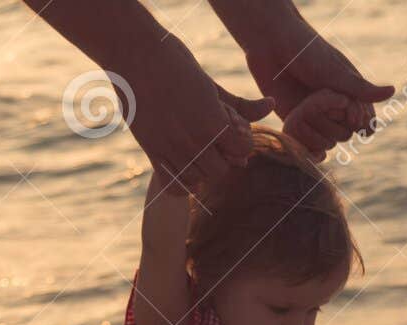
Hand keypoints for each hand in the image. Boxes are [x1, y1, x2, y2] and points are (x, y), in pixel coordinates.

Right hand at [124, 40, 273, 191]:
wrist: (135, 55)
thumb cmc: (177, 63)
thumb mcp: (213, 85)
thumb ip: (242, 105)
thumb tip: (271, 105)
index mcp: (214, 122)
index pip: (243, 150)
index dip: (241, 140)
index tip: (231, 127)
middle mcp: (195, 141)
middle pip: (221, 170)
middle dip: (221, 157)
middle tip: (211, 139)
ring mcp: (172, 150)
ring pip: (198, 181)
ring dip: (201, 170)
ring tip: (196, 151)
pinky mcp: (152, 153)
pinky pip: (173, 187)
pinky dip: (182, 183)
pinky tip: (182, 165)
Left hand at [241, 17, 392, 152]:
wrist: (271, 47)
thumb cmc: (307, 53)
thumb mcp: (336, 72)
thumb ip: (360, 89)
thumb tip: (392, 92)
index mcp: (351, 95)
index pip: (366, 124)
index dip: (360, 122)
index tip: (349, 112)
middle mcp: (335, 110)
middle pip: (345, 135)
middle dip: (333, 121)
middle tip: (318, 97)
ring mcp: (315, 118)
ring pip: (325, 142)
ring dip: (316, 128)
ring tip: (303, 105)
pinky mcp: (296, 123)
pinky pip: (306, 145)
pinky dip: (306, 145)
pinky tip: (302, 138)